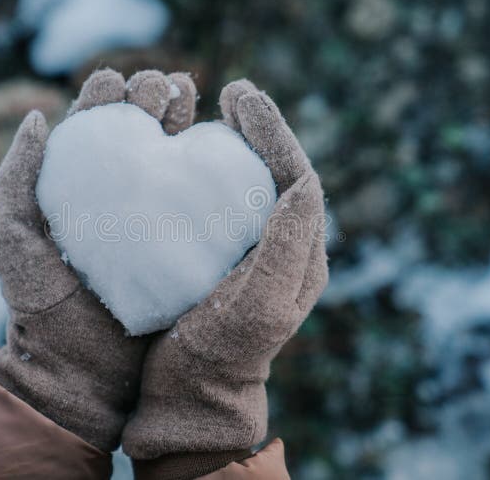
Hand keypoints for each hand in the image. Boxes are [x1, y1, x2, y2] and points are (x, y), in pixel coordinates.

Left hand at [0, 68, 197, 450]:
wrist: (80, 374)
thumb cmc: (40, 307)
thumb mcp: (11, 240)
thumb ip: (15, 179)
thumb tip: (39, 117)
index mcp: (71, 195)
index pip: (89, 134)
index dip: (102, 99)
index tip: (115, 79)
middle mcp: (112, 204)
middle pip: (134, 138)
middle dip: (149, 100)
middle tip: (165, 82)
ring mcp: (148, 225)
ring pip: (166, 160)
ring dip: (178, 121)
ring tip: (189, 91)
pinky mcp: (177, 249)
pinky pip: (193, 203)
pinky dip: (205, 170)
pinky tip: (216, 147)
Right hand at [122, 80, 328, 474]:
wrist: (190, 396)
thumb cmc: (221, 356)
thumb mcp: (259, 308)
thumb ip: (286, 250)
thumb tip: (304, 183)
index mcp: (303, 255)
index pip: (298, 177)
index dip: (274, 132)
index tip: (241, 97)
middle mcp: (283, 247)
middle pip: (279, 171)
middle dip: (260, 128)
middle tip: (233, 93)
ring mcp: (251, 250)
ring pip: (251, 182)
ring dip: (238, 143)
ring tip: (213, 110)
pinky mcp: (219, 256)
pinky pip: (221, 201)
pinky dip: (207, 171)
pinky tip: (184, 156)